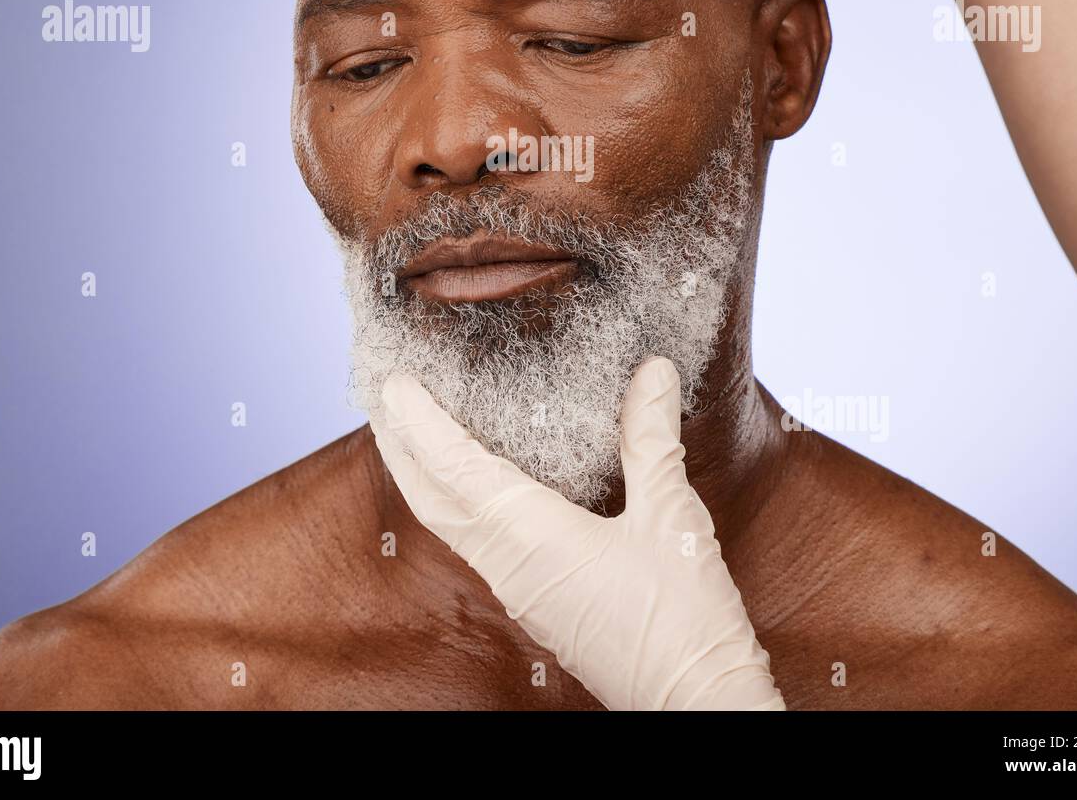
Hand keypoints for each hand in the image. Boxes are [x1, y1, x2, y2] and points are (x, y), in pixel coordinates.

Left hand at [369, 357, 785, 710]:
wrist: (694, 704)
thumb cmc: (683, 623)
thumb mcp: (671, 518)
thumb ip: (652, 440)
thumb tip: (652, 373)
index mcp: (532, 537)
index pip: (455, 468)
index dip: (420, 422)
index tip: (394, 382)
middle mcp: (511, 563)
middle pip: (432, 499)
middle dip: (401, 448)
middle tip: (383, 400)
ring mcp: (519, 587)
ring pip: (450, 523)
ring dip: (424, 475)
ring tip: (413, 435)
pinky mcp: (536, 601)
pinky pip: (476, 541)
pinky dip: (457, 502)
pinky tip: (475, 488)